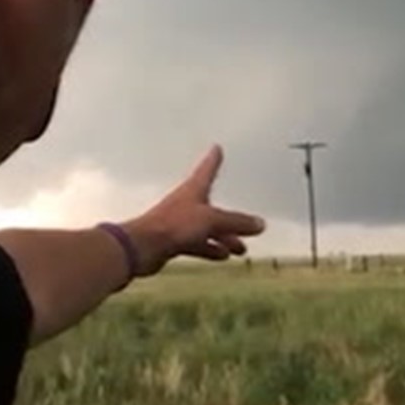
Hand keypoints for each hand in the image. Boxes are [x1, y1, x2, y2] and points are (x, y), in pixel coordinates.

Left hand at [123, 145, 265, 275]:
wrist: (143, 247)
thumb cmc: (173, 225)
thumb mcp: (211, 220)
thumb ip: (236, 222)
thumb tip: (260, 224)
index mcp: (193, 190)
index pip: (207, 170)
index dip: (213, 160)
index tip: (217, 148)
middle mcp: (187, 204)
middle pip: (213, 208)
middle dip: (231, 219)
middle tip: (248, 226)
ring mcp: (180, 224)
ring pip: (207, 229)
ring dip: (224, 238)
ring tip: (240, 249)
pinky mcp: (175, 242)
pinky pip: (198, 244)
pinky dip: (211, 249)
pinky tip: (222, 256)